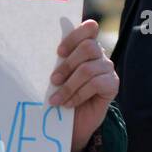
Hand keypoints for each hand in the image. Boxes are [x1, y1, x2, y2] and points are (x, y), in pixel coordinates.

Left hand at [48, 19, 118, 151]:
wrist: (73, 123)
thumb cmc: (61, 94)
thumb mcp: (56, 77)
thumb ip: (55, 63)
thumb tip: (38, 55)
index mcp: (85, 46)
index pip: (89, 28)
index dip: (74, 36)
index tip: (58, 52)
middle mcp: (99, 54)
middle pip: (88, 47)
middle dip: (67, 65)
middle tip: (53, 80)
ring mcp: (107, 69)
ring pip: (88, 69)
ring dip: (69, 86)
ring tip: (56, 99)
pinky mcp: (113, 85)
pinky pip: (96, 84)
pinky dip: (78, 95)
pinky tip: (68, 104)